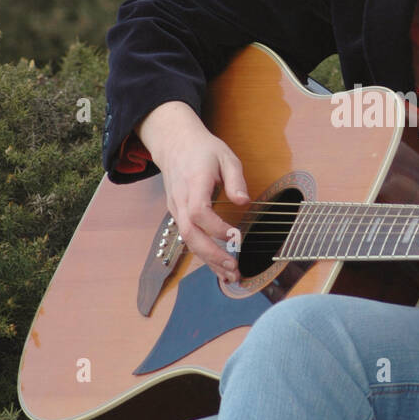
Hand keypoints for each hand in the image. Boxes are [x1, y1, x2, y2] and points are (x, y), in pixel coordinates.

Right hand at [137, 102, 249, 282]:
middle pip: (189, 233)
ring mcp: (176, 208)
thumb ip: (235, 179)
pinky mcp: (177, 214)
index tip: (235, 235)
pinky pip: (188, 237)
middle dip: (211, 254)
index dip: (215, 227)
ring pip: (187, 240)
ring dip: (208, 260)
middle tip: (233, 268)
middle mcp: (181, 199)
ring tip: (230, 275)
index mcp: (194, 183)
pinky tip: (218, 266)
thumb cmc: (203, 150)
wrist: (174, 144)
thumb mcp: (226, 156)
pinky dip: (203, 254)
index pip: (199, 211)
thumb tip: (243, 202)